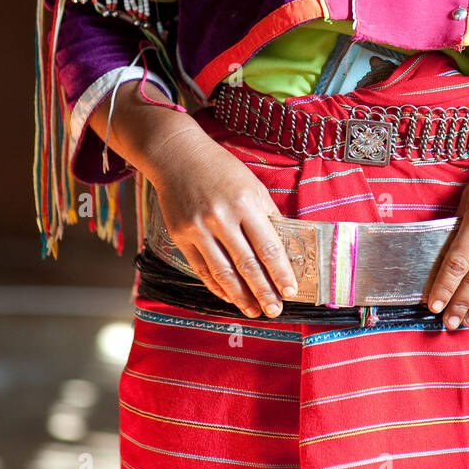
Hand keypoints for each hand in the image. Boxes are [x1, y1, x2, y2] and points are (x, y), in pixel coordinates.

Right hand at [148, 129, 298, 318]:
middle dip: (264, 291)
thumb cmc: (221, 170)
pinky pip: (202, 269)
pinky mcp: (180, 237)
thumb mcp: (252, 185)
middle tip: (275, 311)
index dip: (281, 272)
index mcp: (245, 203)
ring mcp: (198, 229)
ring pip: (223, 273)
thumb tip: (284, 246)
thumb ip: (268, 215)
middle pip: (247, 265)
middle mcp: (221, 218)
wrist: (177, 157)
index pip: (268, 247)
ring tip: (254, 311)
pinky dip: (216, 286)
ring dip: (241, 296)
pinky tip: (230, 297)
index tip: (291, 290)